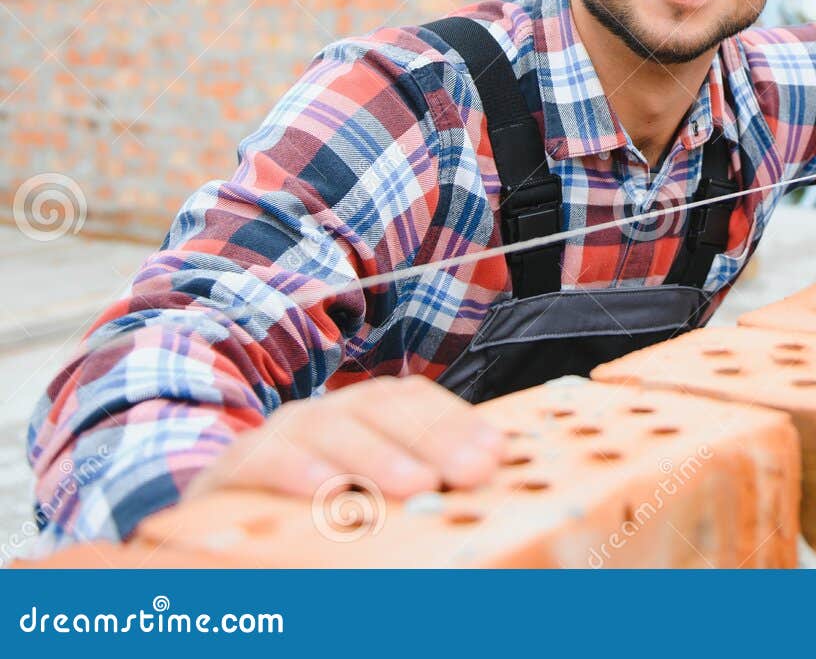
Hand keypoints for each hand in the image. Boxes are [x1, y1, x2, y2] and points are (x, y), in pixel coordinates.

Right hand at [187, 375, 504, 501]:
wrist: (206, 528)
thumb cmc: (306, 512)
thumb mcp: (367, 493)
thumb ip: (418, 478)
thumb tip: (487, 474)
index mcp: (361, 416)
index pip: (413, 399)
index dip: (456, 421)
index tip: (497, 452)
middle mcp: (323, 415)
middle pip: (379, 409)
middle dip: (432, 436)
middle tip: (470, 471)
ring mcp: (277, 436)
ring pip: (328, 429)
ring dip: (375, 456)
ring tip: (415, 484)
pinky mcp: (232, 468)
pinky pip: (265, 461)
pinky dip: (298, 473)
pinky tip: (327, 493)